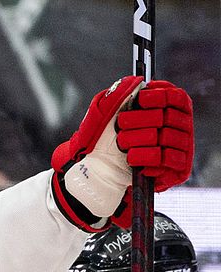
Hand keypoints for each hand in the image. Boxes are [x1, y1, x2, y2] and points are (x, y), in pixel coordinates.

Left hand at [52, 77, 193, 230]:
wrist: (105, 173)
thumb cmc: (108, 139)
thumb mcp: (106, 116)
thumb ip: (117, 97)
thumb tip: (131, 81)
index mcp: (171, 110)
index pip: (175, 97)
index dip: (159, 96)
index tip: (140, 99)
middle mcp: (182, 126)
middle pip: (166, 117)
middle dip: (138, 121)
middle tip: (120, 127)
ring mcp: (184, 147)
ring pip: (165, 138)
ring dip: (137, 141)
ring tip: (122, 146)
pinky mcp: (180, 168)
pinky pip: (167, 159)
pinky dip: (146, 158)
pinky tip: (133, 158)